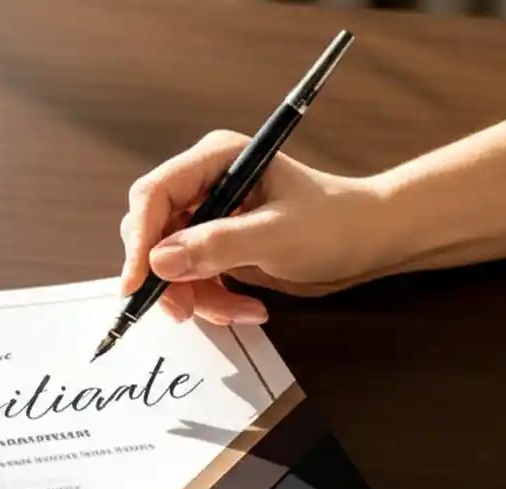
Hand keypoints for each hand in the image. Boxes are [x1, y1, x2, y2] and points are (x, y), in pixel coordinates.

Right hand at [120, 130, 401, 324]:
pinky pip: (190, 279)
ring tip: (238, 312)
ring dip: (196, 296)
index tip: (136, 284)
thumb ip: (218, 245)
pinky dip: (211, 301)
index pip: (154, 194)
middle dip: (168, 277)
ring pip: (168, 265)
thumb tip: (158, 262)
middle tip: (186, 311)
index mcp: (216, 159)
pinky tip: (248, 308)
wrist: (369, 242)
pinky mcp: (215, 246)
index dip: (139, 240)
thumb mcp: (278, 236)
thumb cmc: (335, 223)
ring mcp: (208, 216)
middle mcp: (204, 184)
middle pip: (153, 233)